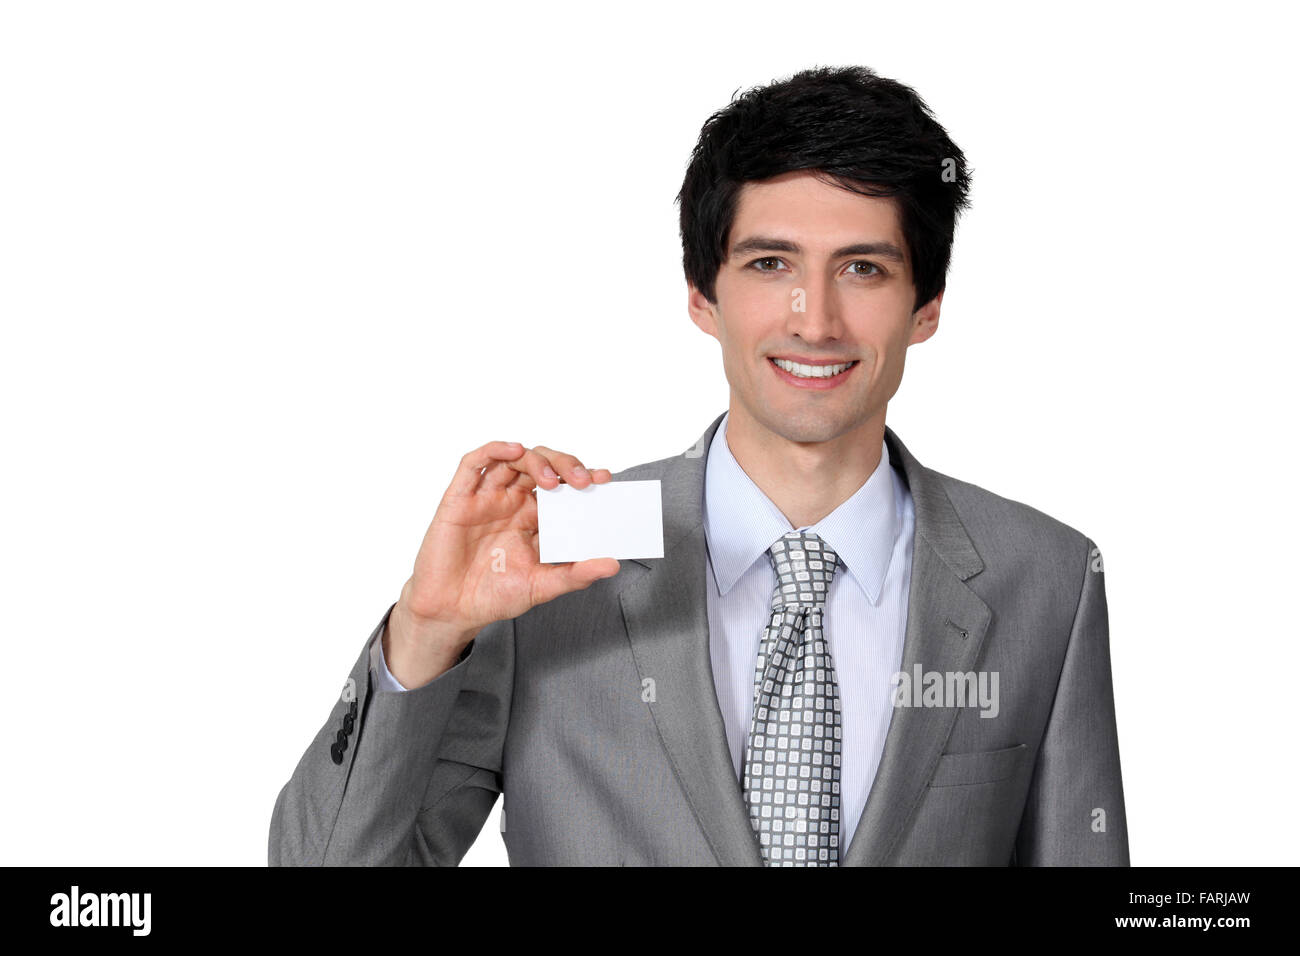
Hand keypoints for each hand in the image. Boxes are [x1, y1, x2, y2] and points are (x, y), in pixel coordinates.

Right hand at [385, 442, 618, 685]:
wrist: (452, 612)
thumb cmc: (493, 596)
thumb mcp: (542, 587)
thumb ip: (575, 574)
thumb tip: (612, 564)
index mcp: (534, 519)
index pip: (563, 488)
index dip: (583, 478)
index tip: (605, 479)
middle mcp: (512, 503)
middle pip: (542, 466)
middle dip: (565, 465)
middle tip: (583, 481)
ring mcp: (486, 499)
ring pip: (513, 459)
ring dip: (537, 460)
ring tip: (552, 479)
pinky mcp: (460, 499)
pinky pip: (474, 464)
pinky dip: (494, 450)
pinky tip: (514, 451)